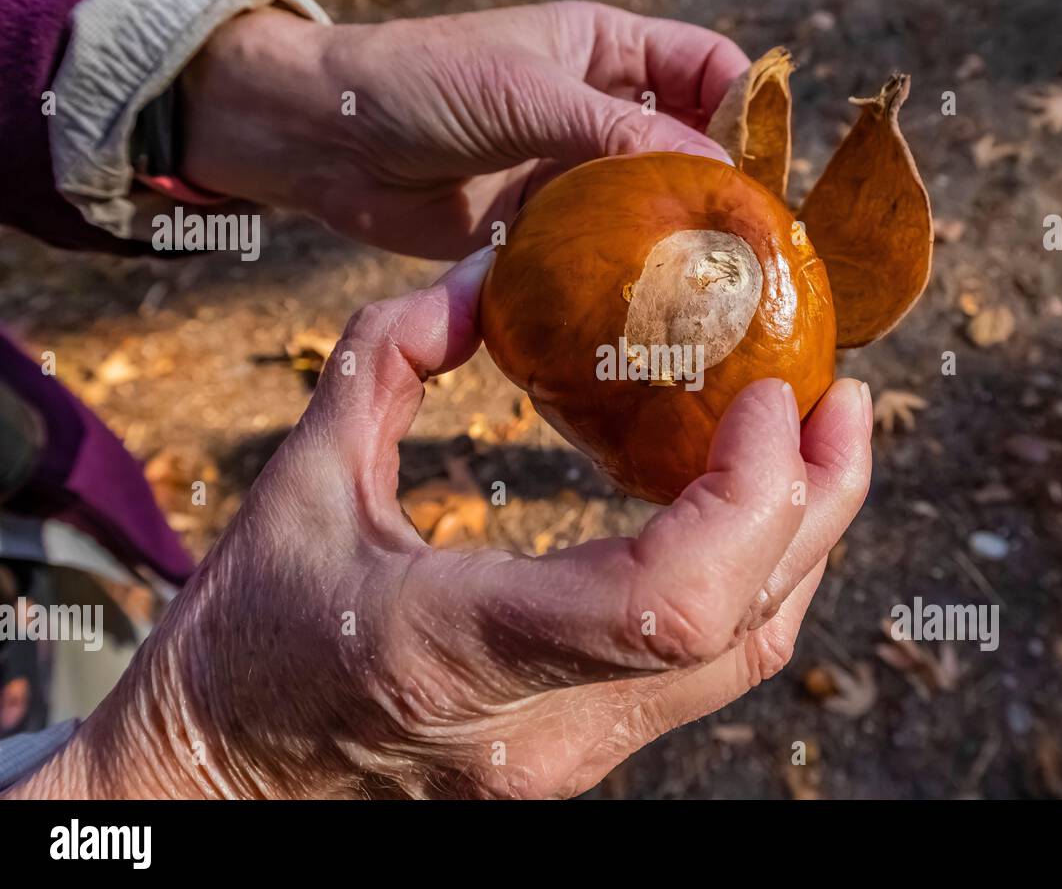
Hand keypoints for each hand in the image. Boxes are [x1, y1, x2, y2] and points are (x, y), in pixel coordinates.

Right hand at [12, 248, 872, 798]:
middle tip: (837, 393)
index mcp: (461, 647)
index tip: (766, 392)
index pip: (668, 602)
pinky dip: (755, 578)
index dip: (750, 495)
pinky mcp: (584, 751)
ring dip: (803, 540)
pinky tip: (752, 505)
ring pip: (747, 658)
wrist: (223, 787)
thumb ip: (386, 358)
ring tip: (819, 436)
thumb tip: (488, 275)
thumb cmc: (242, 641)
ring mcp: (575, 753)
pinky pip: (710, 671)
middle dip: (817, 500)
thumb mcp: (294, 482)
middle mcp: (546, 725)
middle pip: (744, 629)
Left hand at [179, 1, 746, 256]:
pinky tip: (649, 300)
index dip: (744, 105)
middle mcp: (597, 109)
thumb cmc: (419, 82)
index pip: (704, 67)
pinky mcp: (538, 223)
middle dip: (720, 180)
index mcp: (605, 50)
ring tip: (716, 280)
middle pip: (687, 142)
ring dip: (674, 234)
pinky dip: (623, 268)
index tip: (769, 163)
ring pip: (646, 200)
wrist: (326, 138)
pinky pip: (598, 246)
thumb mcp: (527, 94)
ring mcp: (569, 169)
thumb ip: (618, 132)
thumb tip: (712, 168)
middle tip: (754, 238)